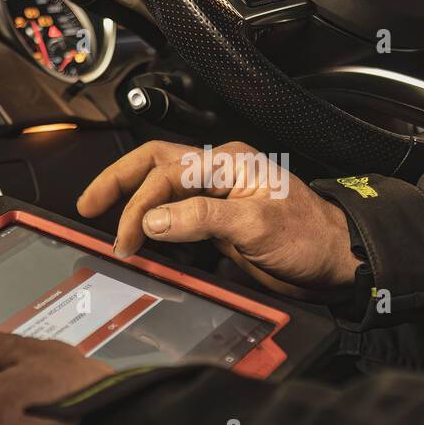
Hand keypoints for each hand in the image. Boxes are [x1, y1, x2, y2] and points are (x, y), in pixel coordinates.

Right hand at [77, 140, 360, 298]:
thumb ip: (201, 218)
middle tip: (88, 206)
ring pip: (164, 191)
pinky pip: (178, 218)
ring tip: (113, 231)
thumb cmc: (308, 236)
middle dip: (119, 183)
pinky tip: (144, 242)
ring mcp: (219, 198)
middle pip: (155, 167)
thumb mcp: (255, 224)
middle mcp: (219, 174)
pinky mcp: (220, 224)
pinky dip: (155, 227)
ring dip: (135, 207)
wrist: (335, 261)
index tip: (127, 238)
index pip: (166, 172)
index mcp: (227, 163)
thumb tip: (153, 219)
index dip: (139, 203)